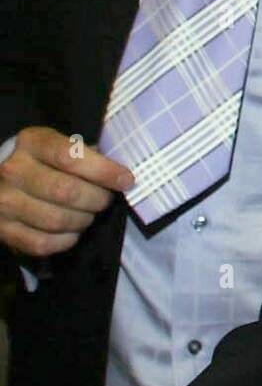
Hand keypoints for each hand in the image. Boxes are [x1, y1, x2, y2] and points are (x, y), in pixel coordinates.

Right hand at [0, 126, 133, 258]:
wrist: (2, 177)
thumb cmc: (44, 159)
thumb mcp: (61, 144)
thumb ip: (87, 155)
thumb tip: (121, 175)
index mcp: (32, 142)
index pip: (70, 157)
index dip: (103, 171)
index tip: (126, 180)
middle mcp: (13, 171)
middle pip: (66, 191)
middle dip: (97, 199)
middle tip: (105, 199)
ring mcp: (4, 202)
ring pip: (56, 220)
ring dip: (83, 220)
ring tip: (88, 214)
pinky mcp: (3, 229)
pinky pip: (42, 243)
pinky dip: (66, 240)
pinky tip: (72, 231)